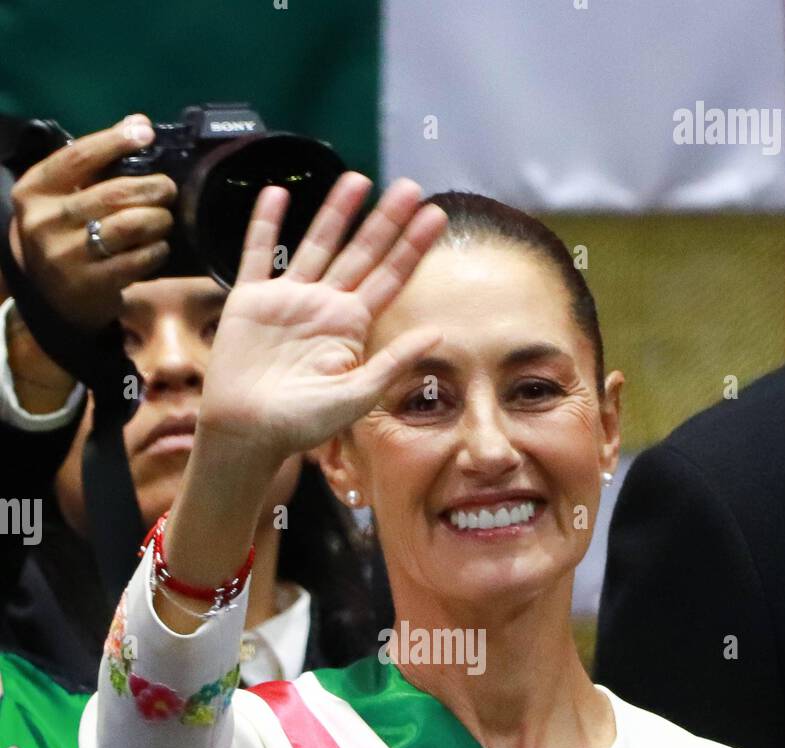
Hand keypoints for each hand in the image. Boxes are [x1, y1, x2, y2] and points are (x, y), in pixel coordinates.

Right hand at [9, 114, 175, 331]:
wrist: (51, 295)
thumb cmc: (63, 233)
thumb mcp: (64, 195)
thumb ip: (96, 161)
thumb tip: (139, 123)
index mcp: (35, 190)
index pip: (79, 156)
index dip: (116, 141)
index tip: (146, 133)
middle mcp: (45, 222)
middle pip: (112, 194)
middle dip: (151, 188)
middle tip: (167, 188)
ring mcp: (66, 257)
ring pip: (128, 226)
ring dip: (158, 219)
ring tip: (164, 218)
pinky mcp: (91, 285)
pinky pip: (137, 260)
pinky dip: (156, 250)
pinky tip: (158, 246)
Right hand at [196, 173, 448, 468]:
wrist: (246, 432)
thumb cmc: (301, 424)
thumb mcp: (357, 396)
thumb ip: (393, 361)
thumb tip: (437, 332)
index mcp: (350, 328)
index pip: (389, 279)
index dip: (412, 248)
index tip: (435, 216)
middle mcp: (323, 307)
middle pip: (361, 253)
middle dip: (385, 220)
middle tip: (409, 186)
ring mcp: (287, 300)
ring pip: (317, 244)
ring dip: (336, 212)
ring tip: (357, 178)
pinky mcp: (250, 299)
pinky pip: (257, 253)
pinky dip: (264, 224)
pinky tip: (274, 194)